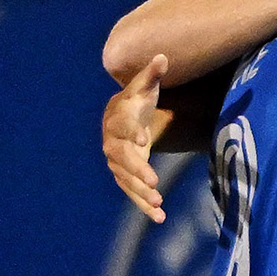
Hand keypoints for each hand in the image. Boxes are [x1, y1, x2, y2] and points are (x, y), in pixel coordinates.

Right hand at [103, 55, 169, 225]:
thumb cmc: (137, 101)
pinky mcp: (125, 178)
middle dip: (137, 170)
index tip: (145, 141)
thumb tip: (162, 56)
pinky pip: (132, 193)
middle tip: (154, 182)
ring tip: (159, 205)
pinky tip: (160, 219)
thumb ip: (152, 74)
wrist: (123, 118)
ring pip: (126, 180)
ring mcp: (118, 163)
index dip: (132, 132)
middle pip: (122, 159)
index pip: (123, 126)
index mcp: (118, 119)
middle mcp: (113, 143)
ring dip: (141, 193)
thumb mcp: (145, 87)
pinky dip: (144, 206)